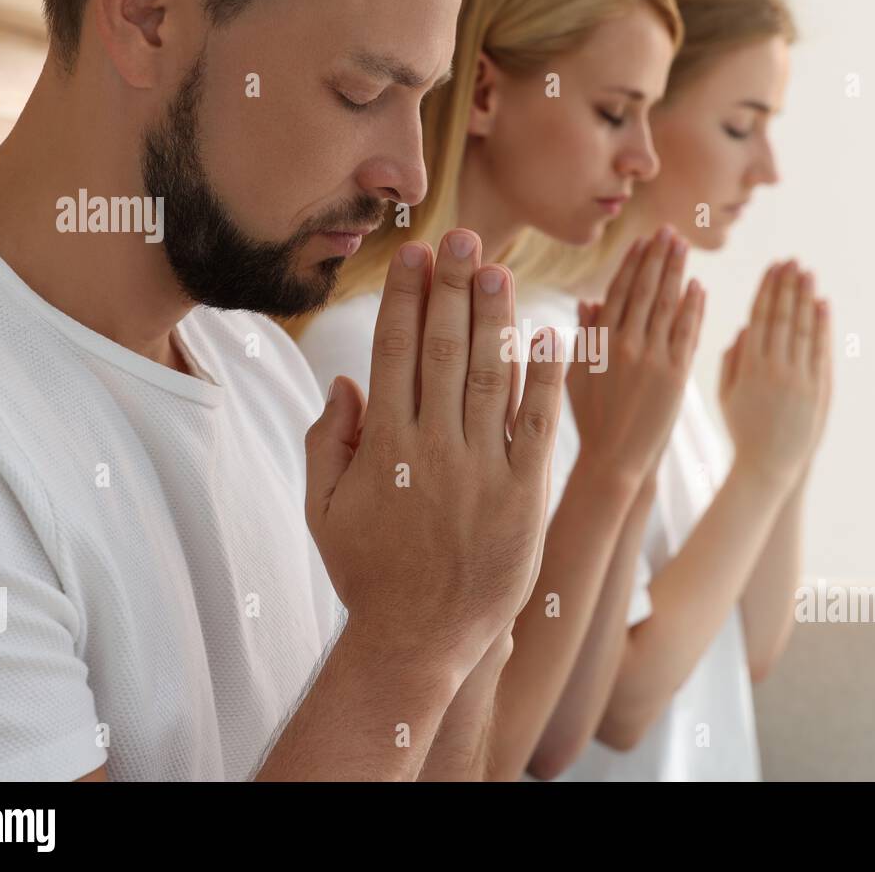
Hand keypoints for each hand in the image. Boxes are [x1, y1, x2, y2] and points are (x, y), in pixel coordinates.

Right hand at [304, 229, 564, 674]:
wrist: (421, 638)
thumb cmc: (369, 573)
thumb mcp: (324, 510)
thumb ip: (327, 442)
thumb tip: (345, 381)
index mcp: (383, 444)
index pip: (395, 353)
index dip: (407, 299)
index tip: (418, 257)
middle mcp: (433, 446)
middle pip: (445, 349)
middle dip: (454, 287)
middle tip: (465, 237)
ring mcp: (482, 468)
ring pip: (491, 375)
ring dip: (497, 316)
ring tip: (501, 269)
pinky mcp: (524, 492)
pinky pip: (536, 423)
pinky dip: (543, 378)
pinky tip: (550, 337)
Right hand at [566, 227, 704, 483]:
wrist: (615, 460)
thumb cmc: (593, 420)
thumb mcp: (577, 375)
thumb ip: (585, 336)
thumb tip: (587, 301)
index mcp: (600, 342)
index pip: (618, 292)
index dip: (632, 264)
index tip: (643, 241)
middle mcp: (626, 344)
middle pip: (645, 290)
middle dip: (657, 257)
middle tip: (669, 231)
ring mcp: (652, 358)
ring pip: (666, 304)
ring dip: (676, 271)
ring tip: (684, 246)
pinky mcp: (675, 375)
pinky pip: (686, 332)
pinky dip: (692, 307)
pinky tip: (698, 287)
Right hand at [720, 260, 831, 487]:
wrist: (768, 466)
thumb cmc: (743, 431)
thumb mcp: (726, 396)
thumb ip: (732, 361)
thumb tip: (746, 329)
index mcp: (748, 366)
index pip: (760, 317)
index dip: (767, 290)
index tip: (772, 267)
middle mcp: (774, 368)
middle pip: (783, 317)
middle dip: (788, 286)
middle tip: (792, 261)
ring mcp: (798, 378)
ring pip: (804, 329)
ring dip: (806, 298)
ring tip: (808, 274)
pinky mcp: (817, 390)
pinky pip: (820, 350)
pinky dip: (823, 326)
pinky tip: (823, 305)